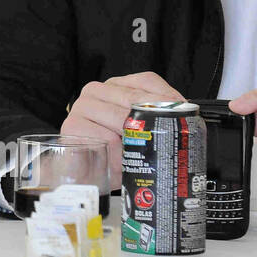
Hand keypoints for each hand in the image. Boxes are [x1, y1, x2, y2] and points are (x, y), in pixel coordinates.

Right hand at [62, 71, 183, 189]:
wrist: (89, 174)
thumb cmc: (119, 152)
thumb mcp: (145, 130)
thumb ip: (160, 116)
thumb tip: (185, 113)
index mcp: (116, 85)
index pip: (147, 82)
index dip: (168, 100)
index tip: (183, 117)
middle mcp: (97, 90)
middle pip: (133, 99)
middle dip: (152, 123)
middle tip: (166, 141)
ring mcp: (82, 106)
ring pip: (119, 118)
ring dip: (134, 140)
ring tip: (141, 156)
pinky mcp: (72, 125)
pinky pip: (104, 137)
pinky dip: (117, 152)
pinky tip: (121, 162)